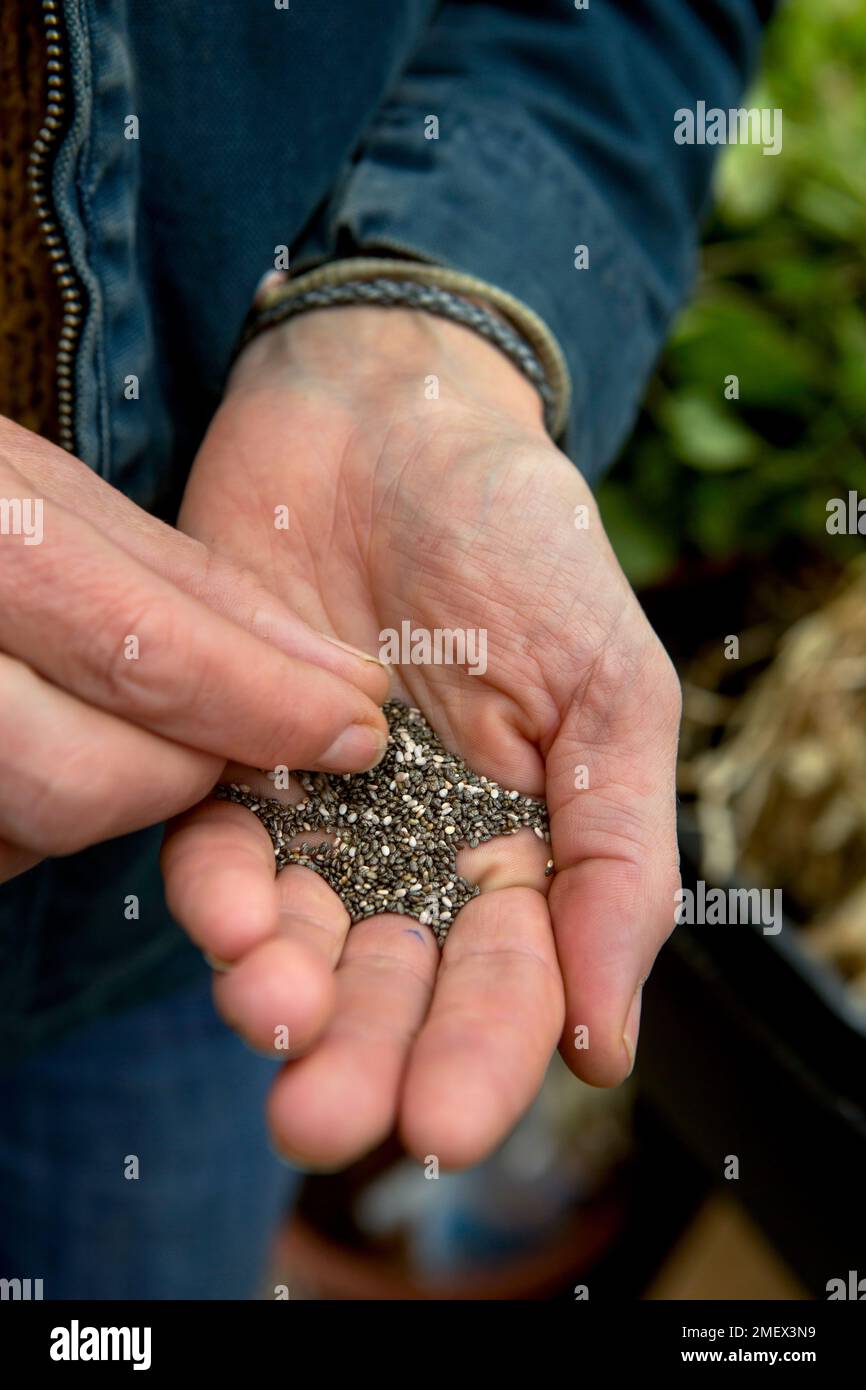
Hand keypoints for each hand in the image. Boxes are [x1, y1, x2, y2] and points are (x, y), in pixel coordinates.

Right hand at [0, 415, 387, 881]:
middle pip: (87, 774)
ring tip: (115, 732)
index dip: (264, 704)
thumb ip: (169, 580)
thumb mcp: (30, 484)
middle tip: (226, 743)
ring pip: (31, 828)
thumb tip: (329, 679)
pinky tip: (38, 749)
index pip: (145, 648)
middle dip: (182, 775)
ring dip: (97, 802)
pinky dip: (25, 822)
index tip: (358, 728)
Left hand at [163, 305, 680, 1167]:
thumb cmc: (524, 543)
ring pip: (299, 947)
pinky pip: (215, 856)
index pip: (509, 986)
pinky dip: (217, 897)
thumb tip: (611, 1038)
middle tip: (325, 1120)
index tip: (445, 1121)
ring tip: (275, 1022)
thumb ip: (619, 855)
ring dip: (282, 1000)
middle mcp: (416, 855)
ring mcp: (318, 817)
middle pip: (393, 991)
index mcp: (523, 851)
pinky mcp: (229, 766)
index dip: (482, 1058)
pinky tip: (233, 921)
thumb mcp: (611, 688)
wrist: (393, 418)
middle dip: (364, 1062)